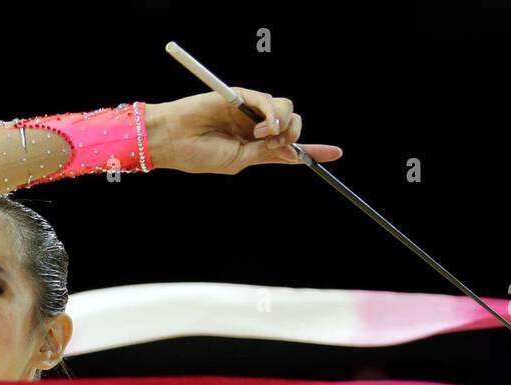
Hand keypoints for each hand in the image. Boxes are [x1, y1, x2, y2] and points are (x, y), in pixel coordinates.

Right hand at [147, 89, 341, 174]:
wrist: (174, 140)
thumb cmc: (199, 156)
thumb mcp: (238, 161)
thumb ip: (265, 153)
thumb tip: (291, 148)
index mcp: (258, 150)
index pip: (292, 150)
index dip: (315, 151)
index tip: (336, 153)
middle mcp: (257, 130)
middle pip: (293, 126)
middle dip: (295, 134)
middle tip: (277, 142)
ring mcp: (251, 113)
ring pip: (286, 110)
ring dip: (282, 124)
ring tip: (262, 134)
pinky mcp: (242, 97)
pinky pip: (268, 100)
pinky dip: (272, 112)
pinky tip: (263, 125)